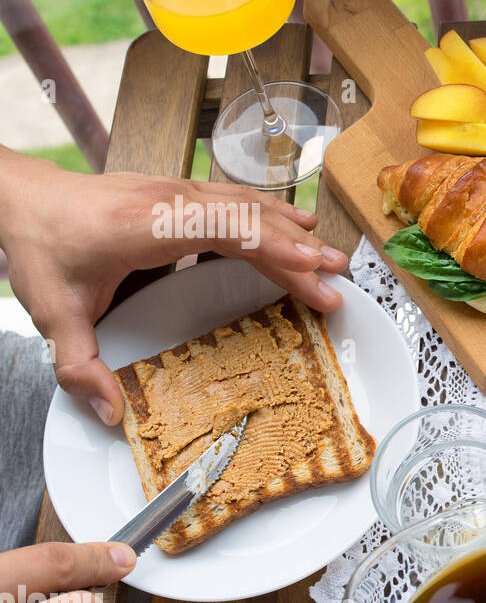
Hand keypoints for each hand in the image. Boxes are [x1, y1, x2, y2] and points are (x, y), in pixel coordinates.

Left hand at [0, 148, 349, 425]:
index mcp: (145, 226)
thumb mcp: (53, 313)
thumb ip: (78, 365)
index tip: (310, 272)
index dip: (272, 247)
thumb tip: (111, 413)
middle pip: (249, 219)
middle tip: (337, 283)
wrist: (23, 198)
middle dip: (300, 251)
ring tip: (334, 259)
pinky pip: (238, 199)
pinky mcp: (182, 190)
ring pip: (249, 205)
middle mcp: (169, 200)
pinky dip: (275, 215)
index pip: (224, 227)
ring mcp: (178, 189)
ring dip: (295, 232)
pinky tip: (301, 223)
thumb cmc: (42, 247)